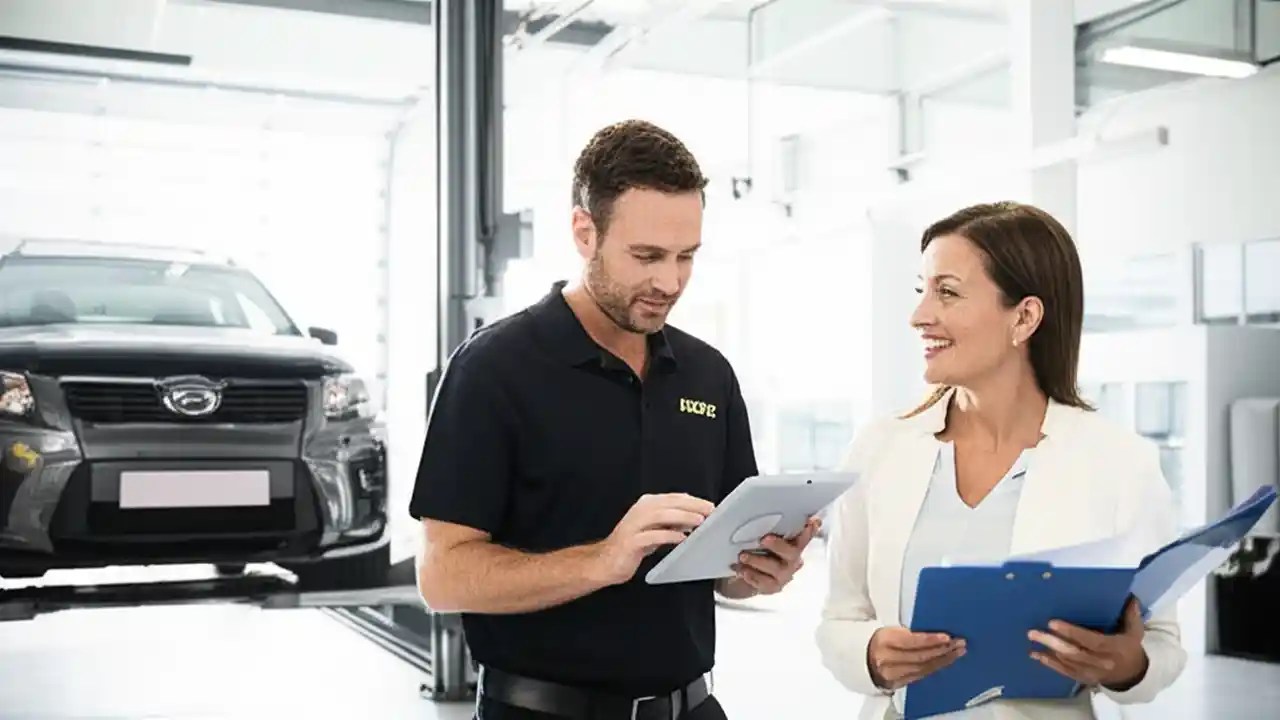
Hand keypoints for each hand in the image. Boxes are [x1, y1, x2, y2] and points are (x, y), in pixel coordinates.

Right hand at [594, 493, 714, 585]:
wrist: (606, 562)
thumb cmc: (632, 545)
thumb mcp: (655, 530)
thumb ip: (672, 522)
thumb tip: (695, 517)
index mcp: (646, 505)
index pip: (673, 498)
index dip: (693, 500)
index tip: (709, 506)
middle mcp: (640, 511)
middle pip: (669, 503)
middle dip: (691, 506)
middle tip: (709, 511)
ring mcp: (634, 525)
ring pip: (661, 515)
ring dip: (682, 517)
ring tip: (699, 521)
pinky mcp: (631, 541)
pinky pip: (652, 536)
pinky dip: (668, 535)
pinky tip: (681, 538)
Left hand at [730, 516, 821, 594]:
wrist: (740, 572)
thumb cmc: (753, 548)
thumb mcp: (758, 533)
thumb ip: (763, 525)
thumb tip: (755, 508)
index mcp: (793, 542)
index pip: (805, 534)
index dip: (810, 529)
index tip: (812, 521)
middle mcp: (793, 559)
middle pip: (793, 552)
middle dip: (778, 545)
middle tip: (764, 539)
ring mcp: (784, 575)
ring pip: (777, 569)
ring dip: (758, 561)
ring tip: (742, 556)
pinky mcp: (772, 587)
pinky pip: (764, 583)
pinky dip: (751, 575)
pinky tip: (741, 570)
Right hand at [867, 627, 965, 689]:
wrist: (863, 658)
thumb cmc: (881, 641)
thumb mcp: (891, 631)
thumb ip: (910, 633)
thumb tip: (935, 634)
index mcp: (884, 641)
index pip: (911, 642)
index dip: (930, 640)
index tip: (947, 637)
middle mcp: (887, 659)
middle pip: (920, 657)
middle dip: (943, 650)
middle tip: (959, 644)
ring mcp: (892, 674)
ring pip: (923, 668)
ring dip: (943, 660)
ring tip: (957, 652)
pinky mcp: (898, 683)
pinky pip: (921, 675)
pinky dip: (935, 668)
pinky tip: (945, 662)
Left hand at [1029, 596, 1148, 689]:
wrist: (1132, 675)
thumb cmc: (1129, 648)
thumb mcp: (1135, 632)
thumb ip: (1131, 615)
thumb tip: (1129, 596)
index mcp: (1114, 648)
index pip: (1091, 641)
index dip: (1072, 632)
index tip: (1053, 623)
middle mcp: (1102, 662)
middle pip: (1074, 653)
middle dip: (1052, 642)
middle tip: (1033, 632)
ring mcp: (1091, 672)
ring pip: (1067, 662)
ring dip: (1048, 651)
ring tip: (1032, 638)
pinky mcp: (1084, 679)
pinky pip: (1064, 672)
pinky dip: (1049, 663)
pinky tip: (1036, 654)